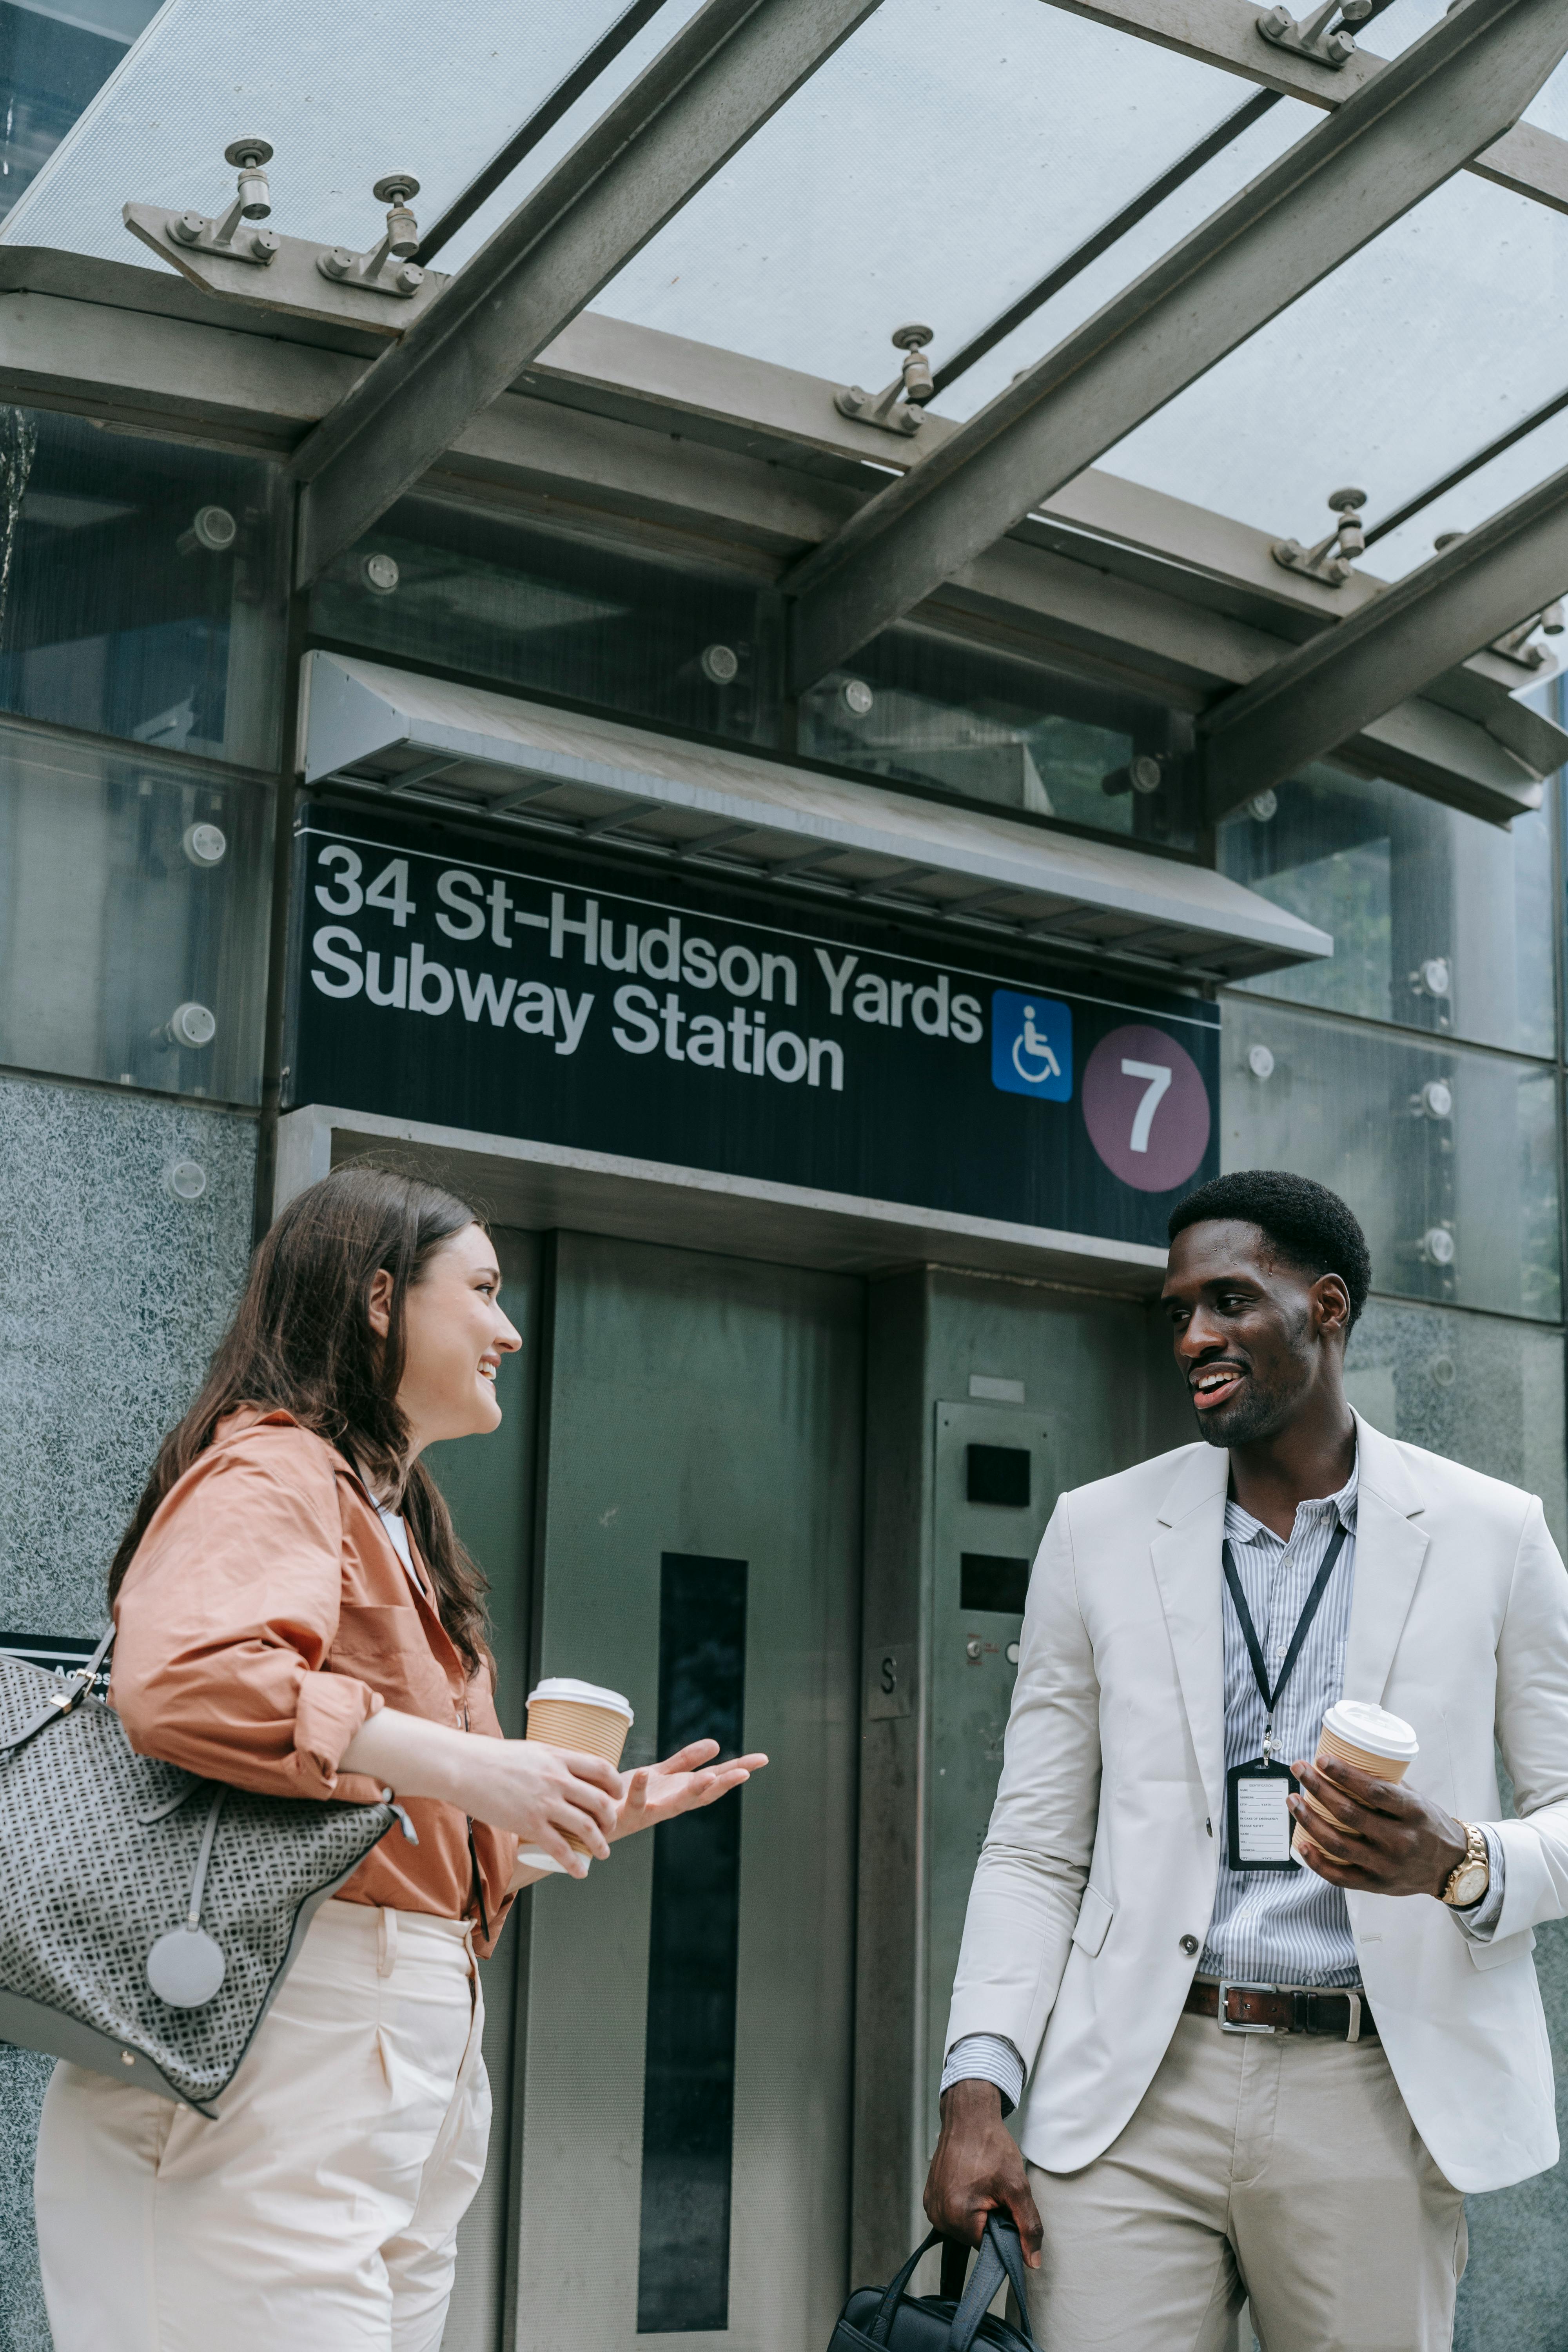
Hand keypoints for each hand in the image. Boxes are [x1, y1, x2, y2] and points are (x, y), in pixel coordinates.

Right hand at [452, 1738, 624, 1875]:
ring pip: (586, 1826)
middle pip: (600, 1801)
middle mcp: (557, 1779)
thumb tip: (563, 1771)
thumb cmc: (492, 1758)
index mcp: (559, 1758)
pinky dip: (574, 1863)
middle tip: (610, 1827)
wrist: (464, 1767)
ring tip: (603, 1852)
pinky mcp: (529, 1824)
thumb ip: (551, 1762)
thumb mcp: (531, 1751)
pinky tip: (580, 1871)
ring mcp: (544, 1802)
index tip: (617, 1796)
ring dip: (600, 1842)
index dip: (615, 1785)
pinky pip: (560, 1848)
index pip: (602, 1769)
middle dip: (611, 1818)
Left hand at [611, 1740, 768, 1840]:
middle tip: (745, 1773)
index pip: (716, 1779)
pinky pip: (634, 1800)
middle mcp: (670, 1804)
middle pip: (703, 1794)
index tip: (762, 1759)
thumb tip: (717, 1744)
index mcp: (681, 1792)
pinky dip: (639, 1788)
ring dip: (694, 1791)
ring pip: (676, 1804)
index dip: (739, 1769)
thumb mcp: (662, 1774)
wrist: (594, 1819)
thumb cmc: (629, 1796)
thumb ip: (686, 1761)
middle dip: (725, 1784)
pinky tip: (643, 1771)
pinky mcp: (626, 1813)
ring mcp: (650, 1811)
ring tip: (710, 1776)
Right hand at [923, 2079, 1041, 2267]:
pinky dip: (964, 2204)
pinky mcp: (929, 2196)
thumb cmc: (992, 2147)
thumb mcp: (1017, 2187)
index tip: (1005, 2205)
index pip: (987, 2248)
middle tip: (995, 2192)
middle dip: (989, 2221)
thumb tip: (1033, 2262)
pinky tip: (970, 2182)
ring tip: (982, 2184)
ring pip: (963, 2227)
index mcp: (957, 2217)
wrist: (969, 2116)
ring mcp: (931, 2206)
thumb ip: (1028, 2227)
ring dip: (976, 2213)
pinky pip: (952, 2214)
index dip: (1003, 2230)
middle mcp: (938, 2215)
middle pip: (974, 2237)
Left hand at [1288, 1756, 1466, 1897]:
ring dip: (1309, 1819)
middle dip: (1317, 1788)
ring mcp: (1387, 1866)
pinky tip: (1300, 1843)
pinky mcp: (1377, 1885)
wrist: (1452, 1867)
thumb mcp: (1418, 1800)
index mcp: (1413, 1813)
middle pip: (1349, 1814)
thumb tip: (1350, 1762)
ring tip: (1293, 1801)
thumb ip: (1388, 1785)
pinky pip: (1340, 1876)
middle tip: (1299, 1769)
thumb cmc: (1430, 1826)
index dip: (1344, 1774)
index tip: (1321, 1760)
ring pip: (1338, 1843)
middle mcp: (1400, 1841)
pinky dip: (1317, 1861)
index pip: (1374, 1791)